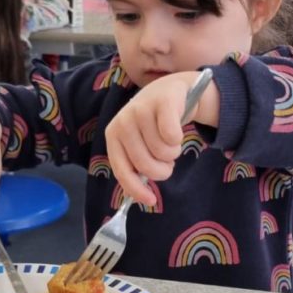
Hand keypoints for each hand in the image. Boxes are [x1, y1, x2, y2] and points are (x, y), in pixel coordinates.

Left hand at [105, 72, 218, 204]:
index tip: (151, 201)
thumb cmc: (153, 124)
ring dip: (173, 153)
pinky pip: (173, 136)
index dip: (135, 188)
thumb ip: (136, 165)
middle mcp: (123, 121)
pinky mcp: (162, 102)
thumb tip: (140, 197)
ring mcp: (141, 109)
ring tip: (171, 143)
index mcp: (113, 135)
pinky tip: (177, 131)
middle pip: (145, 164)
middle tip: (168, 163)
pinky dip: (179, 139)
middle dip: (162, 170)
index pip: (122, 169)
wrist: (171, 92)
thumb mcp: (139, 143)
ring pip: (162, 151)